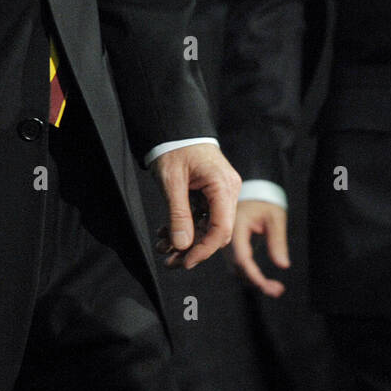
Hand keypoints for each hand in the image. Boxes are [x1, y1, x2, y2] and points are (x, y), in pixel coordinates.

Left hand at [152, 142, 240, 270]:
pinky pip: (204, 217)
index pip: (221, 228)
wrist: (176, 128)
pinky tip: (167, 233)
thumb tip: (182, 246)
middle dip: (193, 249)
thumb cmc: (175, 148)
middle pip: (217, 231)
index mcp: (222, 185)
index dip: (203, 250)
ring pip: (209, 227)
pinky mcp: (213, 193)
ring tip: (162, 246)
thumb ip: (178, 214)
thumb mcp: (171, 182)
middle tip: (169, 261)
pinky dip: (187, 227)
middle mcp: (228, 190)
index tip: (184, 262)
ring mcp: (222, 192)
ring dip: (186, 240)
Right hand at [231, 199, 289, 297]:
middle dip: (257, 282)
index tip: (267, 286)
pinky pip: (239, 266)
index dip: (253, 274)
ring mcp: (227, 244)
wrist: (251, 195)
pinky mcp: (231, 249)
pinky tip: (267, 282)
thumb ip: (277, 240)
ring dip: (254, 282)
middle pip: (238, 267)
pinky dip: (251, 276)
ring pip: (237, 270)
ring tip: (276, 289)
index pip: (241, 257)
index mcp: (235, 227)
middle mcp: (227, 238)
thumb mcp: (275, 217)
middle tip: (278, 290)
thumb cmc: (263, 203)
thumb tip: (283, 265)